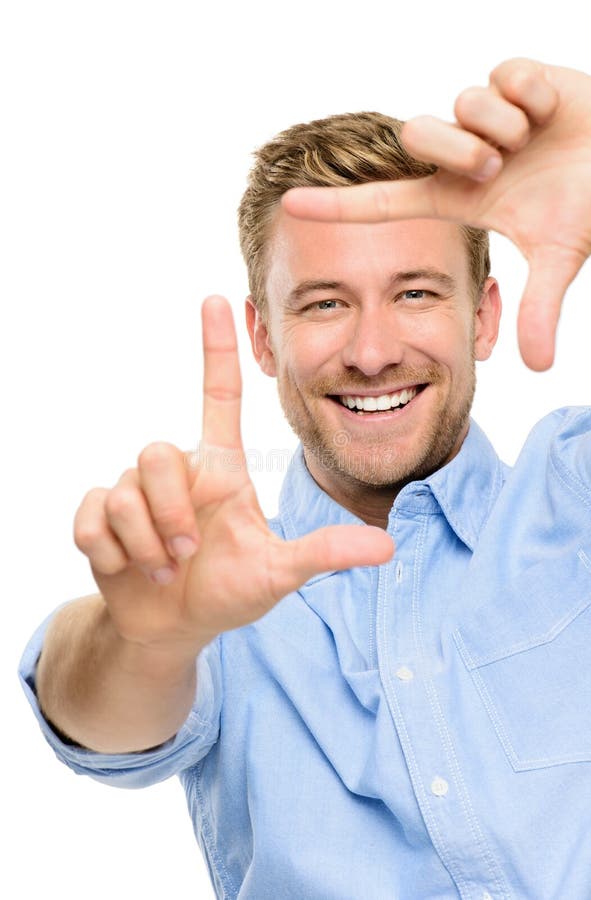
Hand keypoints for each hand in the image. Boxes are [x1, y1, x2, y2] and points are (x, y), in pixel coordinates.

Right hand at [73, 296, 393, 653]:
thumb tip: (389, 548)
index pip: (218, 395)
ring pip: (124, 492)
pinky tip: (129, 569)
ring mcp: (133, 493)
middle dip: (170, 514)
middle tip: (187, 555)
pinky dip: (111, 553)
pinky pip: (92, 518)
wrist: (172, 626)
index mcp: (220, 468)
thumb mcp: (279, 572)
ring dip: (146, 544)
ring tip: (165, 569)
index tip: (217, 299)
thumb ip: (324, 553)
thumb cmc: (229, 590)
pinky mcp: (98, 519)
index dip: (217, 349)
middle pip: (156, 454)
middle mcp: (177, 471)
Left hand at [282, 58, 590, 370]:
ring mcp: (486, 115)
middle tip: (500, 166)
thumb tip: (539, 367)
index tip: (291, 207)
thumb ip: (540, 305)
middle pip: (418, 135)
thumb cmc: (584, 203)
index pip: (384, 200)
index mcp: (456, 196)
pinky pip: (506, 75)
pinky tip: (550, 111)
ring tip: (533, 138)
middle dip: (460, 150)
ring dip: (504, 126)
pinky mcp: (515, 77)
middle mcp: (461, 154)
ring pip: (464, 104)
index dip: (338, 206)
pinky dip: (534, 95)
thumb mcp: (558, 255)